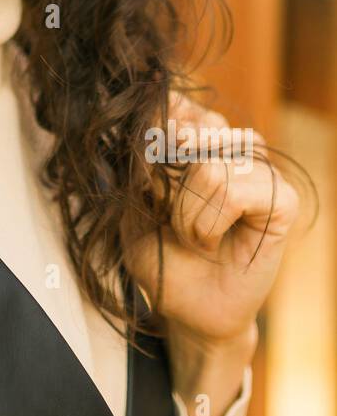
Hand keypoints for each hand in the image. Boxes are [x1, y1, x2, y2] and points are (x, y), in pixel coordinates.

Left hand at [121, 93, 300, 347]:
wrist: (188, 311)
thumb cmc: (161, 255)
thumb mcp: (133, 203)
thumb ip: (139, 161)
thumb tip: (153, 126)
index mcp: (196, 134)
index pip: (172, 104)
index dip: (149, 139)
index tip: (142, 182)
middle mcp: (230, 142)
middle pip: (184, 133)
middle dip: (163, 187)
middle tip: (172, 222)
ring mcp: (259, 167)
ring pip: (206, 166)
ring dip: (184, 215)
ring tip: (193, 237)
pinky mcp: (282, 199)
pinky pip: (231, 191)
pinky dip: (206, 225)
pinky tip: (211, 243)